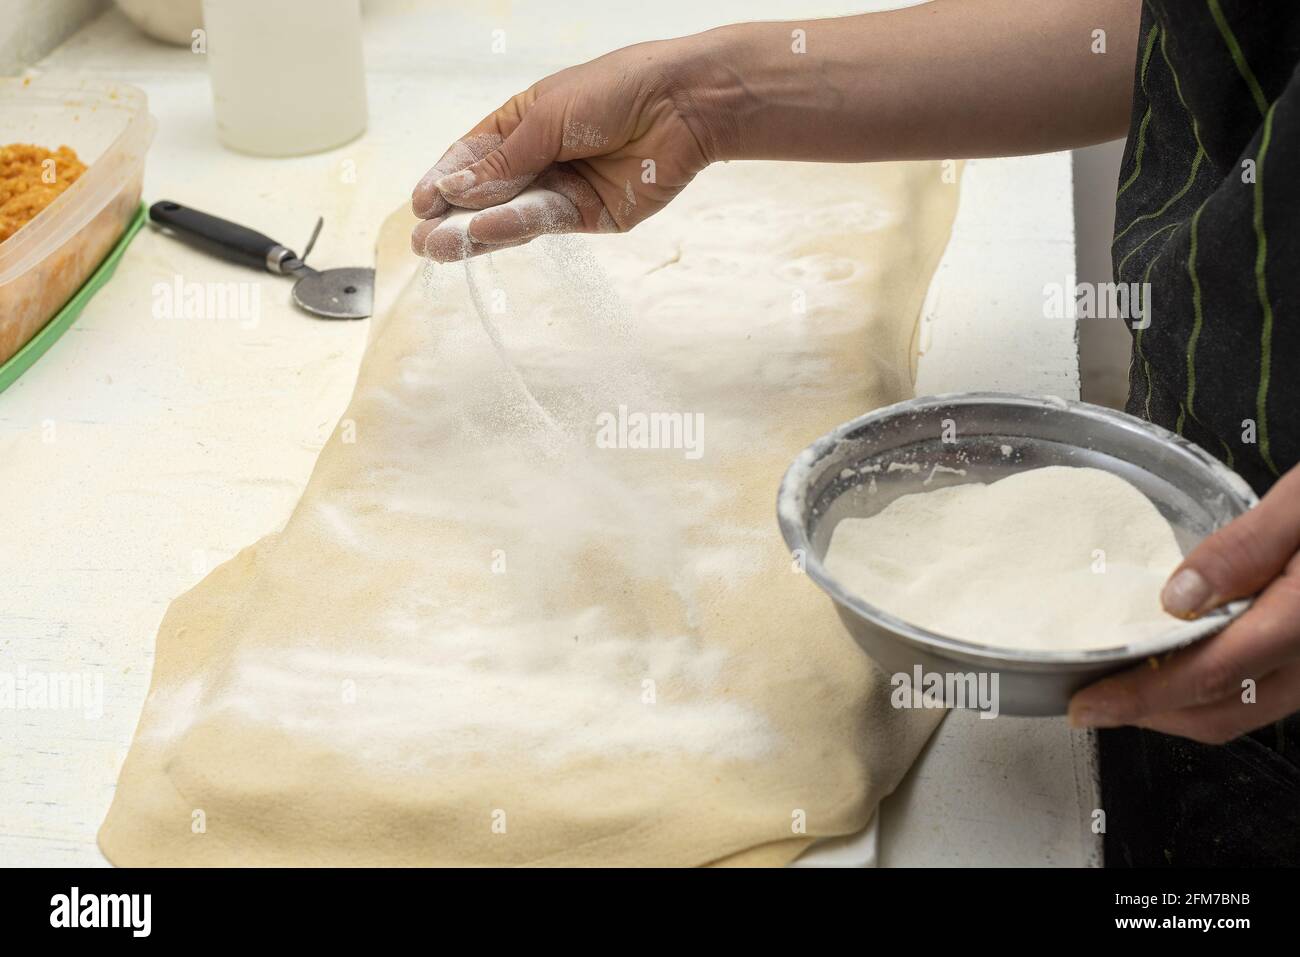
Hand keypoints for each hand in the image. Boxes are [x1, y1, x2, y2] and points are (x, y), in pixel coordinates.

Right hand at [410, 37, 717, 261]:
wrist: (681, 106)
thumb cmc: (616, 91)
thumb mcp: (546, 118)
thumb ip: (504, 160)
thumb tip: (456, 190)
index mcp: (525, 123)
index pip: (474, 155)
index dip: (445, 179)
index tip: (419, 203)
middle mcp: (542, 158)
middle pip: (489, 193)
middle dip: (454, 216)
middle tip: (420, 239)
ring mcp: (565, 189)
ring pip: (512, 215)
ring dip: (475, 231)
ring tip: (437, 247)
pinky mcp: (590, 216)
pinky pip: (544, 223)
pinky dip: (512, 228)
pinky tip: (481, 233)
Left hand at [1070, 464, 1299, 742]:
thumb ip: (1245, 546)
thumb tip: (1177, 598)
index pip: (1209, 674)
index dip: (1138, 698)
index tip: (1086, 704)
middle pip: (1220, 713)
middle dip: (1147, 716)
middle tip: (1090, 701)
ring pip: (1241, 713)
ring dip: (1176, 710)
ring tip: (1122, 686)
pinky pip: (1262, 696)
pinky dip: (1211, 694)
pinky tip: (1177, 666)